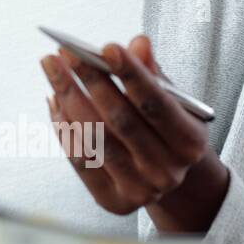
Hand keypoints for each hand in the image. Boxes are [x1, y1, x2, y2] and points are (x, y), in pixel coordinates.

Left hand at [39, 35, 228, 232]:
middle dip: (89, 81)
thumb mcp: (170, 101)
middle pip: (119, 120)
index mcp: (190, 143)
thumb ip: (153, 73)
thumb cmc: (164, 127)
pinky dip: (63, 127)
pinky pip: (79, 159)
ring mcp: (140, 190)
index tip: (106, 47)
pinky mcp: (112, 201)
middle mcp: (167, 171)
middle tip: (64, 52)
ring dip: (68, 98)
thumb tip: (138, 43)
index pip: (156, 103)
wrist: (166, 176)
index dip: (131, 74)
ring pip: (94, 138)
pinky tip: (54, 99)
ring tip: (52, 68)